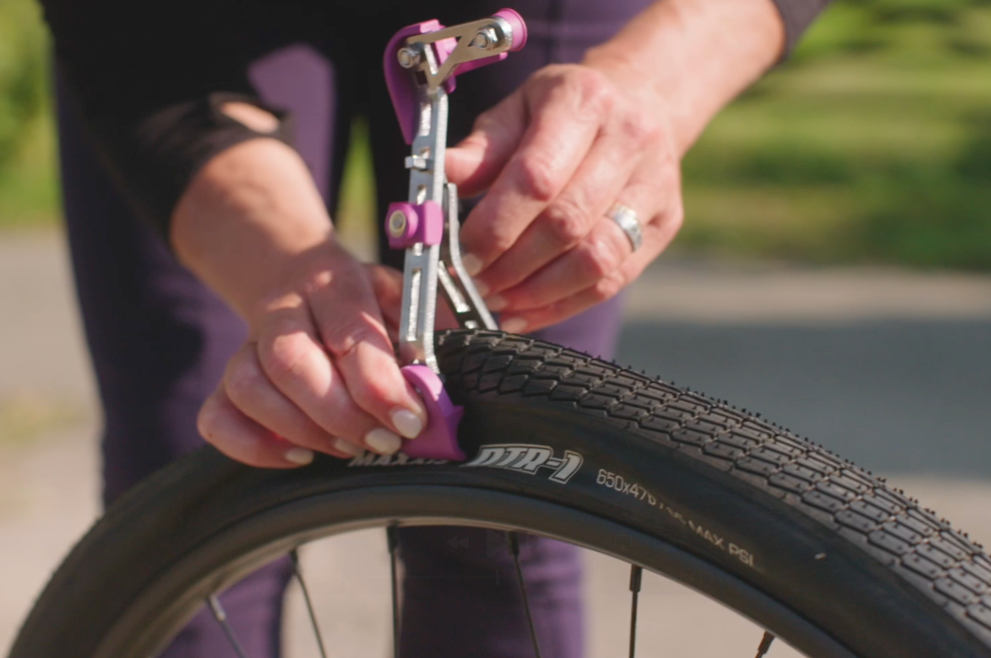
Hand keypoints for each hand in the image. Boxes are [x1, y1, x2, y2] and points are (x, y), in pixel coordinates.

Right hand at [196, 241, 428, 467]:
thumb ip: (426, 334)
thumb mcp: (402, 296)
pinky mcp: (226, 381)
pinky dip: (253, 446)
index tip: (411, 419)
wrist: (294, 269)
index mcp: (334, 284)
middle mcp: (284, 311)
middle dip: (341, 414)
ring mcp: (248, 345)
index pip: (349, 332)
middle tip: (384, 441)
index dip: (379, 384)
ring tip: (348, 447)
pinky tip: (297, 455)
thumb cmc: (361, 298)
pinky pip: (216, 418)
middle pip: (290, 362)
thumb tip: (443, 384)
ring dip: (302, 429)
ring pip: (248, 387)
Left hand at [446, 62, 683, 332]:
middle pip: (567, 223)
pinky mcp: (665, 224)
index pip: (537, 178)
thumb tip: (442, 174)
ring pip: (596, 259)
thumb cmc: (560, 113)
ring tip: (498, 301)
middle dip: (512, 264)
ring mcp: (655, 184)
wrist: (639, 103)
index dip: (496, 226)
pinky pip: (614, 280)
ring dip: (538, 291)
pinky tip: (525, 312)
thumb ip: (480, 149)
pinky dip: (563, 305)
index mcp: (583, 101)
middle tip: (475, 284)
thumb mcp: (515, 112)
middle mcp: (629, 139)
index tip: (463, 254)